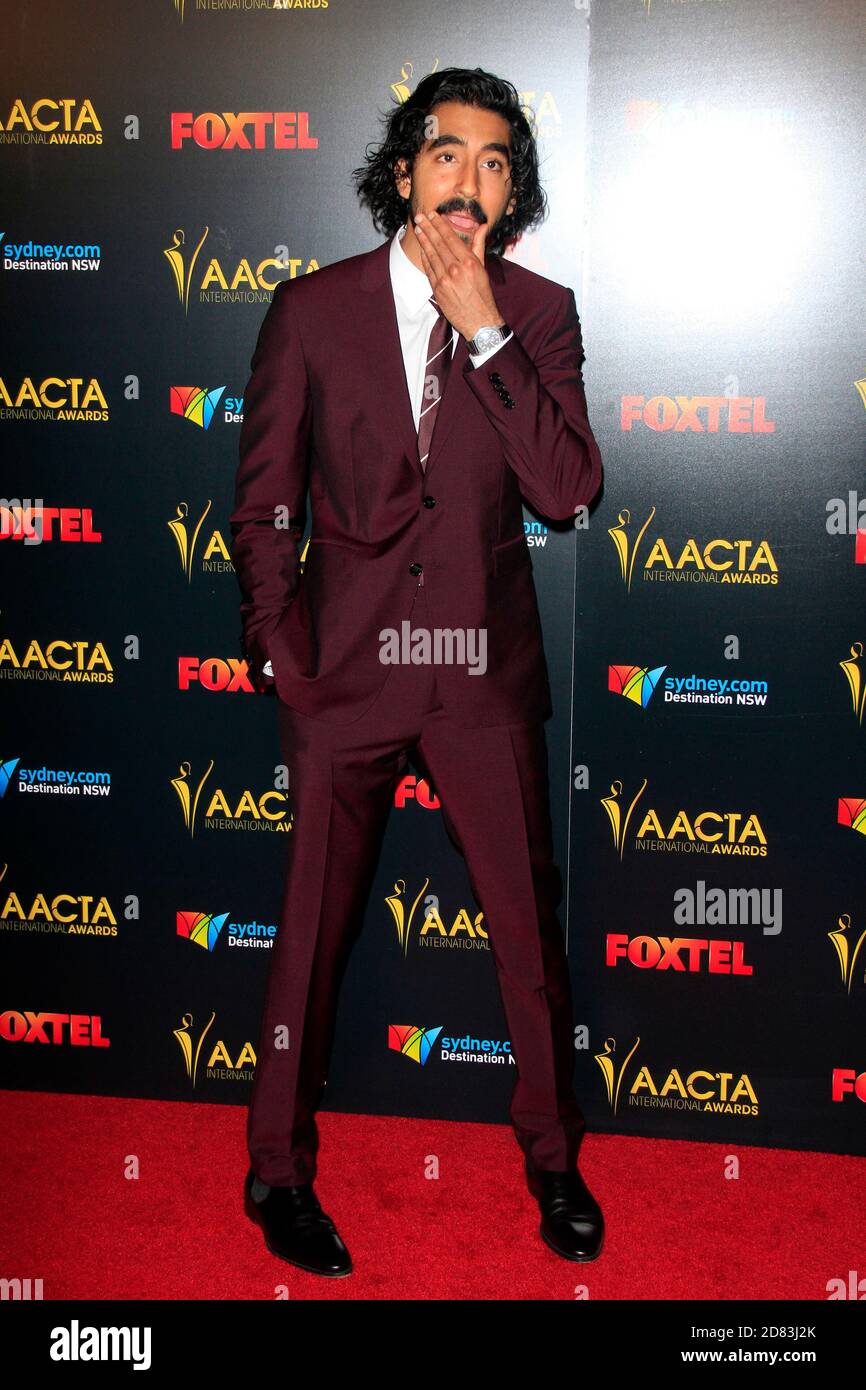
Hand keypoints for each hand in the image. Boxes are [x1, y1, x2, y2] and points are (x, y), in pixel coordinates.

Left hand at [413, 210, 504, 342]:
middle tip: (420, 216)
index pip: (450, 237)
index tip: (432, 215)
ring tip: (418, 229)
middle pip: (438, 243)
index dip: (440, 224)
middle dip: (427, 228)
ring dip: (423, 240)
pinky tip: (422, 248)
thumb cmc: (482, 294)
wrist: (479, 320)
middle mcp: (456, 269)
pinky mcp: (438, 290)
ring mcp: (445, 280)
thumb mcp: (483, 267)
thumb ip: (479, 245)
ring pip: (431, 255)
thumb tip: (482, 226)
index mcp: (468, 262)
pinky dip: (424, 257)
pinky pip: (429, 269)